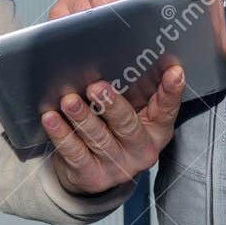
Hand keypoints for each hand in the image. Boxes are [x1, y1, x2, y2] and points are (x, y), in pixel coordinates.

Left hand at [40, 66, 184, 194]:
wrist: (89, 172)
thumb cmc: (110, 128)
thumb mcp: (127, 111)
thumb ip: (127, 86)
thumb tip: (112, 47)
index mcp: (156, 129)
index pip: (167, 109)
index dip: (171, 91)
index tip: (174, 72)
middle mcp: (141, 149)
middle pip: (128, 125)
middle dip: (112, 105)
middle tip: (96, 87)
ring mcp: (118, 166)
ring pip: (99, 139)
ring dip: (82, 118)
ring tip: (69, 101)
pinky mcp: (93, 177)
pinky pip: (75, 154)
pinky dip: (62, 135)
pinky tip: (51, 119)